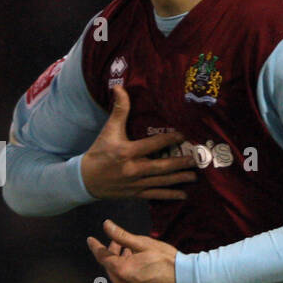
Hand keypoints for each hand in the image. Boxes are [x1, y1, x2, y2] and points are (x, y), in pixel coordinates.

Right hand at [80, 84, 197, 200]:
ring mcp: (135, 183)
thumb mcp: (108, 130)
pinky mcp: (135, 193)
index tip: (185, 135)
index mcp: (127, 152)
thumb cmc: (99, 152)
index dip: (170, 139)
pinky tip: (183, 195)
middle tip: (196, 159)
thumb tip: (119, 87)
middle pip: (162, 167)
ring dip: (179, 179)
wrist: (85, 179)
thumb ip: (119, 110)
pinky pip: (155, 195)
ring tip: (194, 175)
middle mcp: (133, 169)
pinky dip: (170, 195)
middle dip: (180, 163)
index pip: (153, 145)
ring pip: (161, 181)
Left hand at [87, 219, 179, 282]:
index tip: (90, 240)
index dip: (96, 247)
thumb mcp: (144, 244)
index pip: (102, 257)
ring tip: (131, 257)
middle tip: (120, 245)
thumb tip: (106, 225)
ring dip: (122, 269)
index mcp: (122, 271)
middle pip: (111, 269)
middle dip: (113, 256)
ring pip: (119, 281)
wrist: (187, 282)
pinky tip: (139, 274)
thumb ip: (122, 236)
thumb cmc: (167, 260)